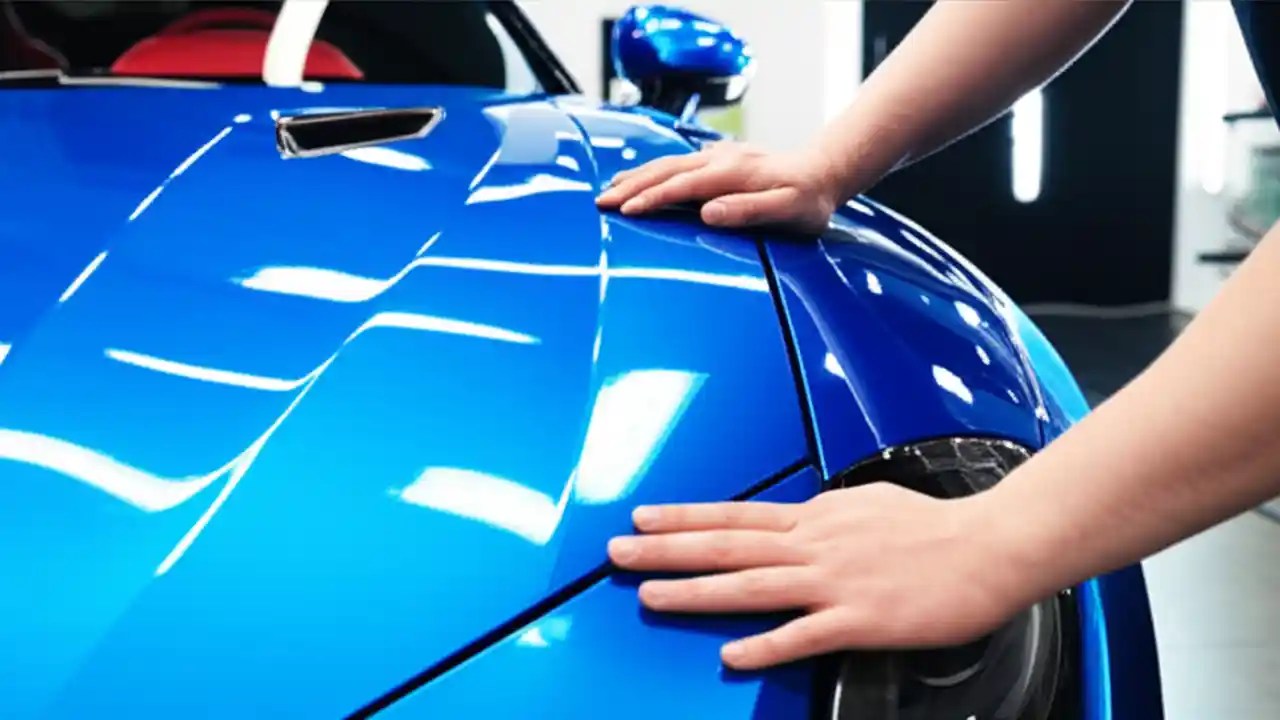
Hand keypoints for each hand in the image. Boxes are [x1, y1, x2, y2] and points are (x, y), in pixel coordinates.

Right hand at [594, 142, 842, 233]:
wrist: (825, 172)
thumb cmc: (808, 200)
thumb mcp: (788, 211)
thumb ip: (749, 211)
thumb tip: (708, 213)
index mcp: (732, 173)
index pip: (682, 185)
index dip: (652, 198)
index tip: (625, 210)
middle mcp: (721, 160)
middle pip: (666, 171)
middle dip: (631, 186)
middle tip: (600, 201)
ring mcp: (719, 157)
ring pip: (668, 163)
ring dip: (637, 176)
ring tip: (610, 188)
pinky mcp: (720, 159)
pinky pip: (678, 162)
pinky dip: (654, 170)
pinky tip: (642, 176)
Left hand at [607, 482, 1034, 670]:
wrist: (991, 546)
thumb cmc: (935, 526)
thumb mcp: (867, 502)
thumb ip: (825, 515)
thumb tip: (801, 517)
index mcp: (816, 517)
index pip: (734, 515)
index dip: (683, 518)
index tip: (643, 518)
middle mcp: (816, 544)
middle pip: (727, 545)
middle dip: (667, 550)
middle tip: (617, 552)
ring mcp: (836, 580)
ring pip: (752, 585)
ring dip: (697, 592)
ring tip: (650, 597)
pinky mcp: (862, 618)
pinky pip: (805, 634)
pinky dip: (766, 645)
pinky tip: (732, 655)